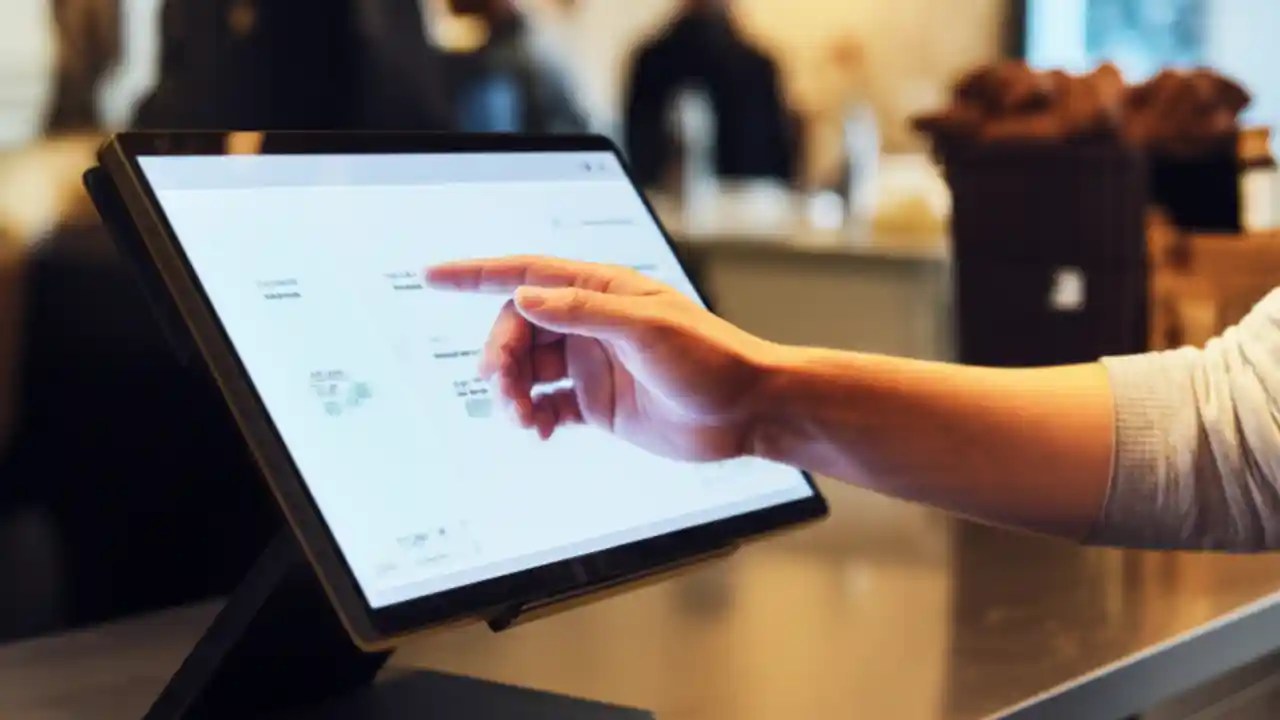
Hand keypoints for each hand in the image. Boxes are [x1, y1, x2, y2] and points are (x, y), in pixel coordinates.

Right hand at [425, 257, 777, 460]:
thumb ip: (584, 312)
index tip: (434, 277)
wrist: (746, 410)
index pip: (526, 276)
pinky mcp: (597, 402)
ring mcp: (591, 363)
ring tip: (524, 418)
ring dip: (514, 393)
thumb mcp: (647, 328)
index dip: (477, 275)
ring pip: (528, 371)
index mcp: (600, 291)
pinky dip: (535, 417)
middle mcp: (590, 324)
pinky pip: (548, 405)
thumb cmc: (710, 358)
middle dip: (501, 357)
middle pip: (518, 330)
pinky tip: (539, 432)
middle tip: (503, 388)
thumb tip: (526, 298)